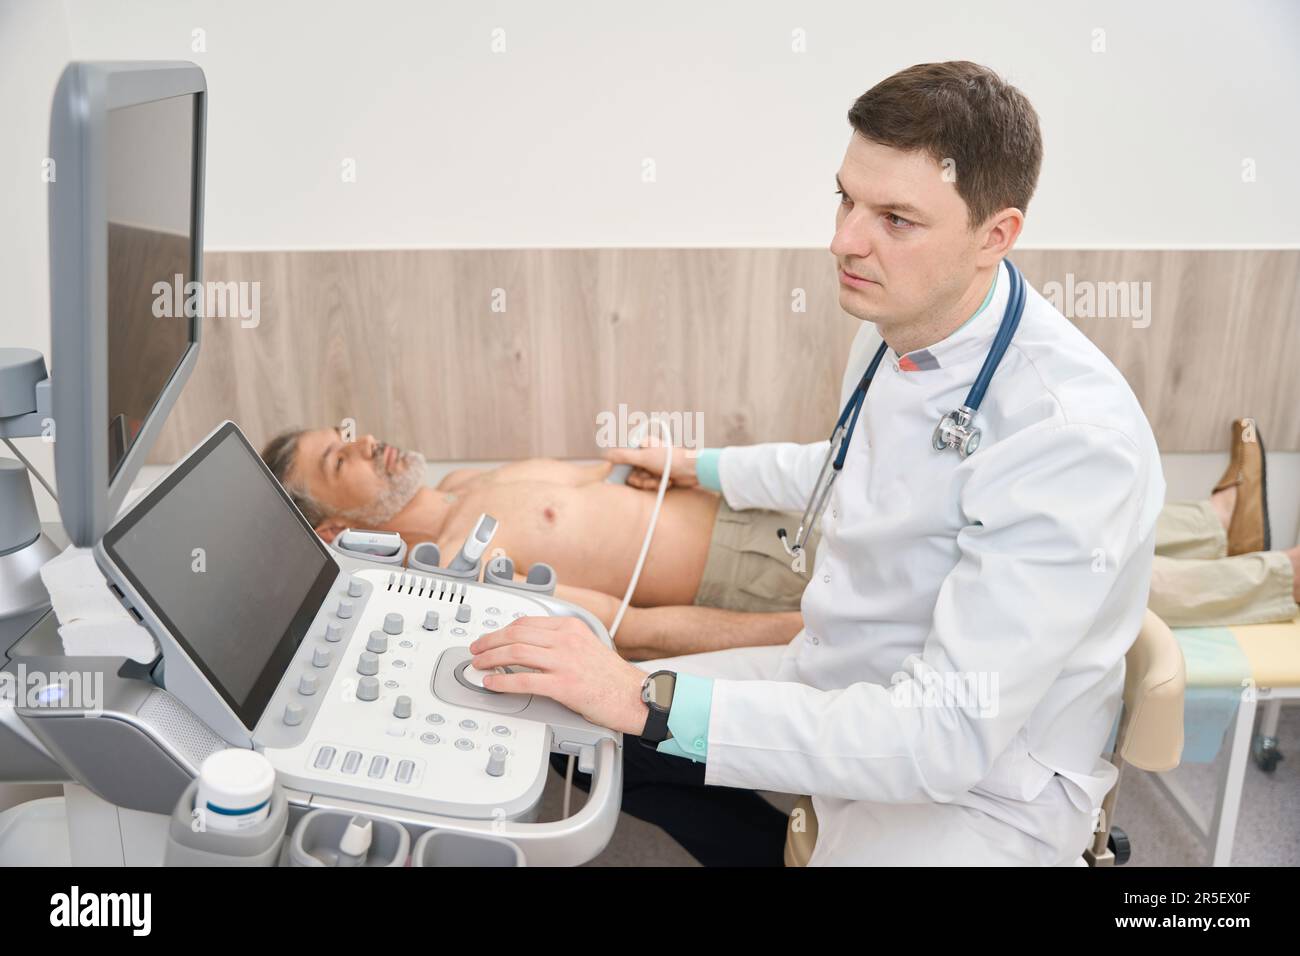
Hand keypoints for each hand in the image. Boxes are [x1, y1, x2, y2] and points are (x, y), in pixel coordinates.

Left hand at [469, 617, 649, 733]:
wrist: (634, 696)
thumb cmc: (611, 677)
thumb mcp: (586, 645)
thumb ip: (560, 643)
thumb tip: (529, 648)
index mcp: (570, 628)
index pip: (526, 623)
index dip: (501, 631)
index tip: (490, 638)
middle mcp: (566, 640)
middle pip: (515, 634)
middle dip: (489, 642)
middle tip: (476, 651)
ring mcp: (564, 662)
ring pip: (515, 653)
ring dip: (490, 659)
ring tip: (479, 666)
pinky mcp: (563, 685)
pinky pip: (523, 681)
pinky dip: (502, 682)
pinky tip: (492, 684)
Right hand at [604, 444, 698, 490]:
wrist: (692, 471)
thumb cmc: (670, 460)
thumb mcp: (644, 457)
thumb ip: (624, 456)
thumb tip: (605, 454)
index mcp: (641, 446)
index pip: (623, 458)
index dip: (625, 468)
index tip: (628, 474)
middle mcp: (645, 455)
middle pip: (630, 472)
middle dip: (640, 478)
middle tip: (649, 478)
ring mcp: (651, 466)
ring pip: (639, 480)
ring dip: (649, 483)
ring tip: (660, 480)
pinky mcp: (658, 476)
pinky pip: (649, 485)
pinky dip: (657, 485)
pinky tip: (666, 481)